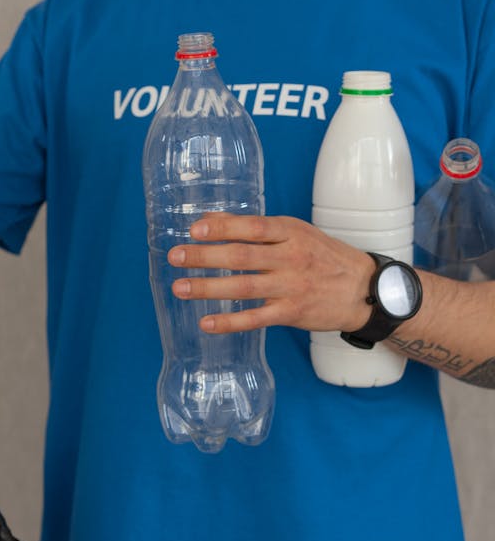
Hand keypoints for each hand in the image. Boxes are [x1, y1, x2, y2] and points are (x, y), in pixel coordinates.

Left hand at [168, 213, 375, 333]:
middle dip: (205, 256)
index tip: (194, 229)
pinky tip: (206, 322)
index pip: (252, 227)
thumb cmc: (325, 257)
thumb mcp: (295, 232)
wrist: (366, 289)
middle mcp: (290, 258)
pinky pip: (256, 319)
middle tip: (175, 257)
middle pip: (242, 256)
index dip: (222, 227)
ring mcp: (291, 287)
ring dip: (209, 288)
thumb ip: (255, 227)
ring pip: (244, 287)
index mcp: (291, 233)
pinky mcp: (292, 313)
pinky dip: (230, 322)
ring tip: (180, 288)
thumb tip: (211, 218)